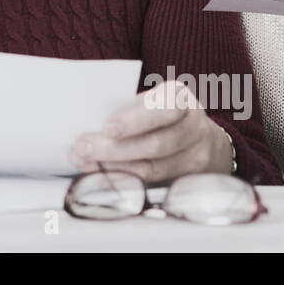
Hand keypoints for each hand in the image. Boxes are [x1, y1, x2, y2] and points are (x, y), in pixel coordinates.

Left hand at [67, 80, 232, 183]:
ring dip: (114, 168)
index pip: (163, 108)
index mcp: (180, 98)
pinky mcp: (188, 181)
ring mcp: (195, 157)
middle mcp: (194, 127)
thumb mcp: (149, 101)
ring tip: (86, 162)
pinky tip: (104, 178)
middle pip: (156, 143)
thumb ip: (126, 109)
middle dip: (115, 149)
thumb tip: (87, 122)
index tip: (107, 128)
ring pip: (153, 169)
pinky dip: (124, 182)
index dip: (135, 120)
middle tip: (84, 148)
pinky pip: (153, 186)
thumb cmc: (161, 114)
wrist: (200, 138)